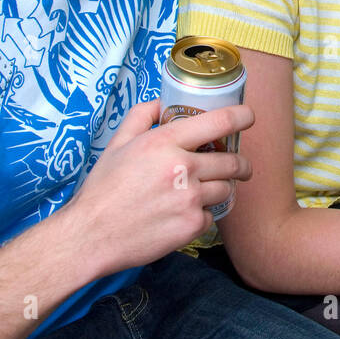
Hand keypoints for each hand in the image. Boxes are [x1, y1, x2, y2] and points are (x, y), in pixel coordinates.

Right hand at [62, 100, 253, 276]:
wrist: (90, 236)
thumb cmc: (102, 190)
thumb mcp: (116, 144)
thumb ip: (141, 116)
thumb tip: (161, 102)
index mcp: (164, 142)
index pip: (219, 121)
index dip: (242, 116)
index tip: (249, 117)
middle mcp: (182, 167)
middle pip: (233, 161)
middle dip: (241, 164)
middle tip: (240, 167)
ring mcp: (190, 198)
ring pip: (226, 189)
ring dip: (220, 189)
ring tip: (203, 193)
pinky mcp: (192, 225)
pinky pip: (211, 215)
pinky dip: (202, 215)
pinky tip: (183, 216)